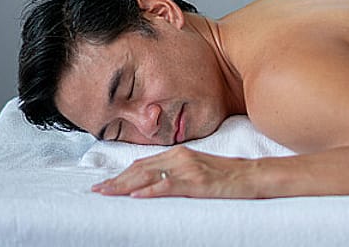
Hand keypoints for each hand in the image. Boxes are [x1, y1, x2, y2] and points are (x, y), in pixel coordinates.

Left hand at [92, 145, 260, 198]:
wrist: (251, 176)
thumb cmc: (225, 175)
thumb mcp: (196, 169)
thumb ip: (175, 171)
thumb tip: (151, 181)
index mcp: (178, 153)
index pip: (142, 164)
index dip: (121, 174)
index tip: (104, 184)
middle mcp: (180, 156)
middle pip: (140, 169)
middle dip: (116, 181)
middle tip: (97, 191)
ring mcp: (188, 168)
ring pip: (149, 176)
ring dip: (125, 186)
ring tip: (108, 193)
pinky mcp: (197, 181)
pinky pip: (169, 185)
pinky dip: (150, 191)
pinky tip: (137, 196)